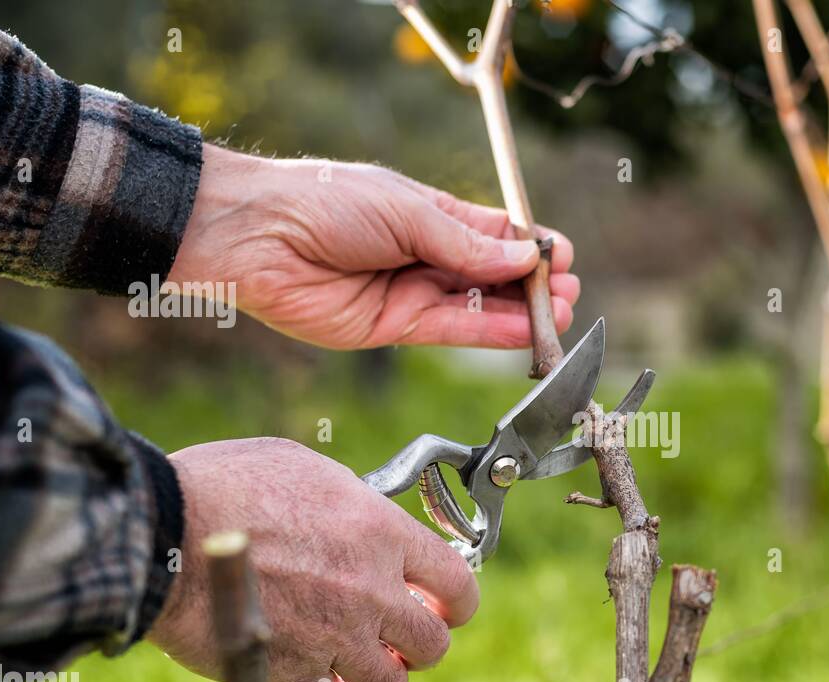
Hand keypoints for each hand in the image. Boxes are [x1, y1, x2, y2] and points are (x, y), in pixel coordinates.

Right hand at [151, 438, 477, 681]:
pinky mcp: (294, 677)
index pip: (457, 581)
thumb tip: (360, 510)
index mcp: (381, 533)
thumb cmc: (221, 485)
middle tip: (393, 639)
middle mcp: (372, 591)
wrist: (163, 531)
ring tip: (359, 671)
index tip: (443, 606)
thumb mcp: (301, 466)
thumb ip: (347, 499)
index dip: (455, 601)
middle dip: (418, 645)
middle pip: (433, 644)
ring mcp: (336, 638)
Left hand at [167, 144, 578, 349]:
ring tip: (561, 317)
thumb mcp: (409, 212)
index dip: (532, 247)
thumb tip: (526, 260)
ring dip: (522, 313)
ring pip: (480, 307)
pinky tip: (525, 331)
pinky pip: (455, 331)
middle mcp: (426, 254)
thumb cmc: (327, 201)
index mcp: (432, 213)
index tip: (564, 258)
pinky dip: (492, 333)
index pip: (496, 234)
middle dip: (534, 286)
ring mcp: (412, 292)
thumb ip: (467, 245)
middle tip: (571, 296)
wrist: (258, 236)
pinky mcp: (395, 327)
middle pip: (495, 275)